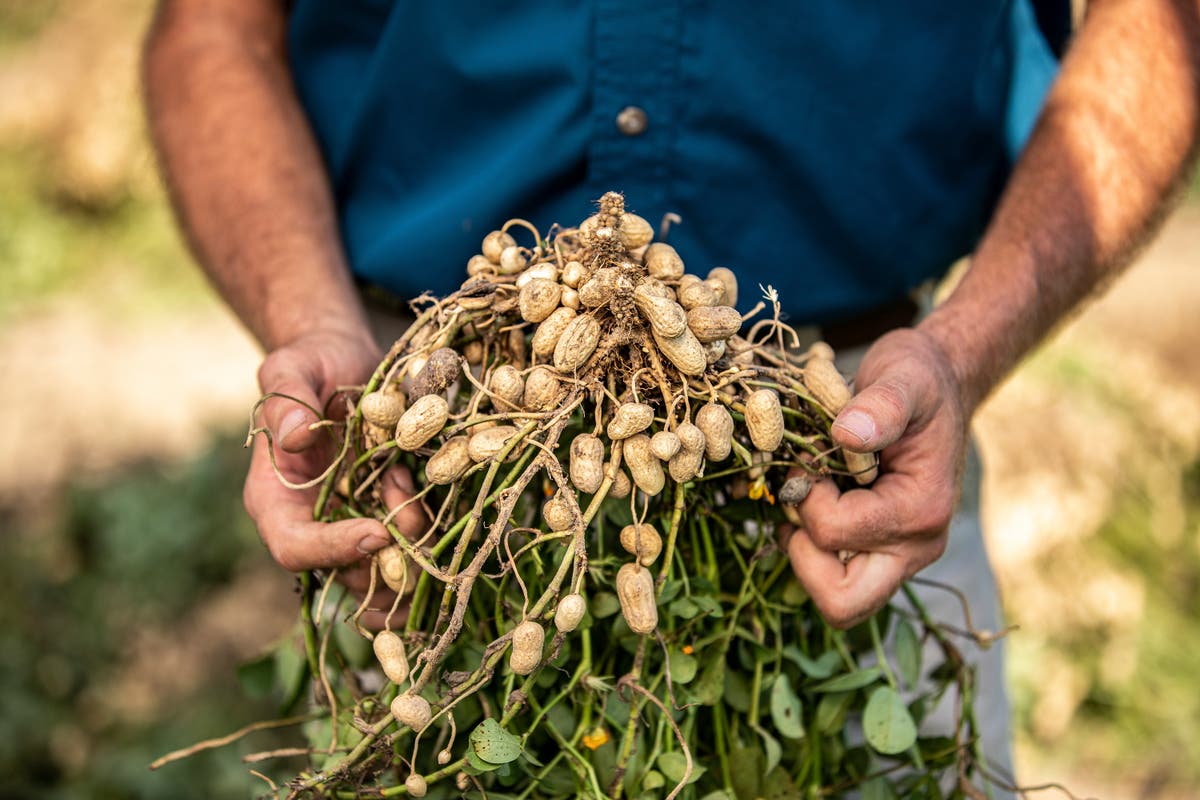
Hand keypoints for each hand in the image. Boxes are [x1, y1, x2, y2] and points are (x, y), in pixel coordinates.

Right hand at [243, 328, 427, 623]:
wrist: (346, 358)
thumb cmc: (311, 362)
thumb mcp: (292, 369)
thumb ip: (287, 400)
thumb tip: (295, 434)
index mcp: (276, 499)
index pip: (295, 548)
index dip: (335, 551)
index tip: (377, 533)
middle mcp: (313, 521)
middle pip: (345, 573)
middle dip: (386, 556)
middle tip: (410, 513)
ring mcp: (353, 520)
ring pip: (385, 568)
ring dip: (411, 543)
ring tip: (405, 482)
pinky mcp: (388, 510)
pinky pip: (412, 540)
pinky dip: (426, 524)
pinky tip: (421, 482)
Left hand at [784, 328, 968, 627]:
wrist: (938, 385)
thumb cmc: (919, 379)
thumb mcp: (904, 375)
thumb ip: (881, 404)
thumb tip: (848, 434)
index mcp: (921, 511)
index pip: (834, 534)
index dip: (805, 495)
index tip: (810, 452)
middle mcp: (914, 548)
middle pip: (842, 603)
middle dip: (803, 556)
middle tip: (802, 502)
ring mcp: (899, 556)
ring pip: (836, 599)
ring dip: (804, 552)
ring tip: (808, 496)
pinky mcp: (881, 552)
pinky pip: (835, 577)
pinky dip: (809, 546)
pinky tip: (812, 499)